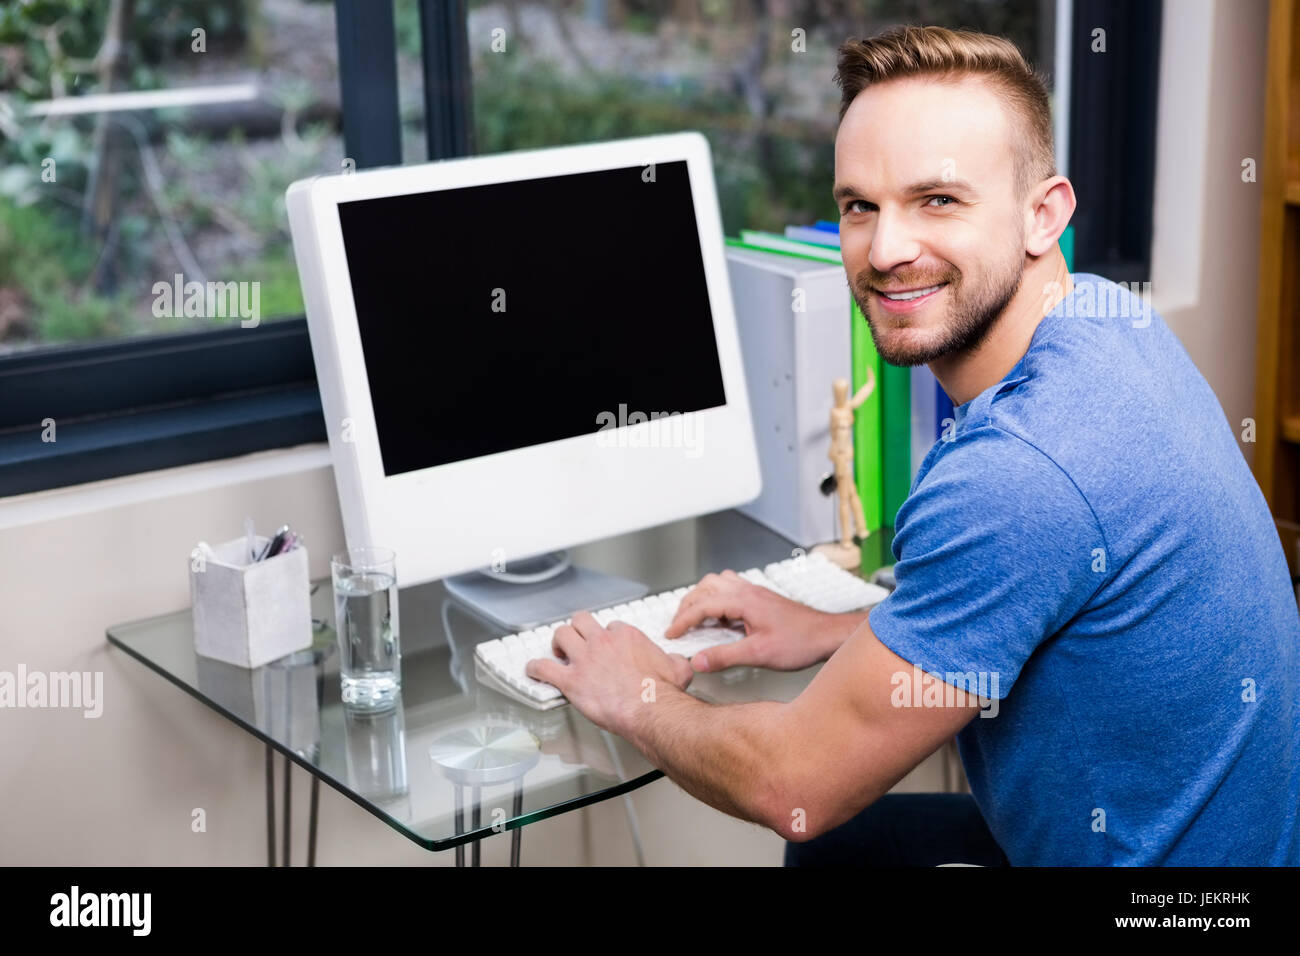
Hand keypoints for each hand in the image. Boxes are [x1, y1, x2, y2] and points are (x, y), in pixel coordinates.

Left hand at [525, 611, 693, 734]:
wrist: (650, 710)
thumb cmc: (662, 693)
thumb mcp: (678, 668)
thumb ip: (675, 661)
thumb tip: (678, 663)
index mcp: (626, 637)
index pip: (611, 626)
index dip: (608, 637)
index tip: (608, 647)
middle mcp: (602, 642)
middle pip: (581, 621)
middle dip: (578, 629)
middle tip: (577, 640)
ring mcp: (585, 660)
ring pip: (560, 635)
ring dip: (557, 643)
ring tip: (558, 652)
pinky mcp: (571, 681)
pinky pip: (543, 668)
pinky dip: (535, 669)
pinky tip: (533, 671)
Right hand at [663, 570, 864, 672]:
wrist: (827, 635)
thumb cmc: (801, 641)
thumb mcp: (758, 653)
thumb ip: (724, 657)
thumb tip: (698, 661)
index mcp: (743, 601)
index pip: (701, 605)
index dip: (682, 620)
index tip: (671, 634)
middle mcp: (748, 591)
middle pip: (706, 587)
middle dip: (688, 604)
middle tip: (679, 624)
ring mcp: (756, 592)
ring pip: (718, 583)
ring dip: (703, 598)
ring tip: (696, 618)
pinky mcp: (762, 598)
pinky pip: (732, 589)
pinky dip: (718, 599)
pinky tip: (722, 618)